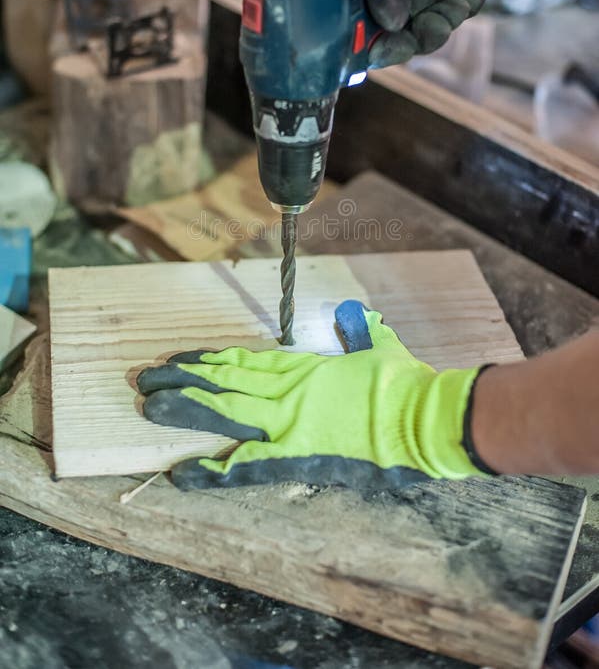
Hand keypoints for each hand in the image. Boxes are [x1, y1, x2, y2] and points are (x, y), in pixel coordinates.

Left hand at [137, 300, 486, 489]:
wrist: (424, 416)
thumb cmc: (405, 382)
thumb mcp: (381, 347)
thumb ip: (358, 329)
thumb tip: (352, 313)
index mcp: (305, 368)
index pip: (246, 361)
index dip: (211, 360)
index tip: (181, 358)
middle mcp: (289, 391)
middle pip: (225, 382)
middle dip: (184, 379)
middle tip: (146, 377)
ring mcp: (290, 422)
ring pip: (227, 412)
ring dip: (187, 407)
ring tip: (149, 404)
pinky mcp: (300, 455)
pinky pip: (248, 465)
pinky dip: (213, 471)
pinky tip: (181, 474)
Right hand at [351, 0, 486, 63]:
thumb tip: (392, 23)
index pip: (356, 29)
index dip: (378, 46)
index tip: (400, 47)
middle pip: (392, 32)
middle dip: (420, 33)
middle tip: (442, 23)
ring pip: (420, 20)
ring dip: (443, 20)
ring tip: (463, 5)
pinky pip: (442, 3)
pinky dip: (458, 6)